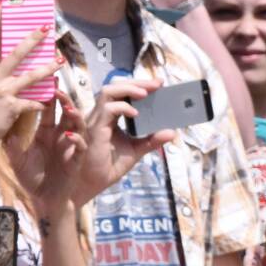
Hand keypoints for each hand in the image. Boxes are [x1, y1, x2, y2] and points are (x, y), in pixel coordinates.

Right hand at [0, 6, 63, 152]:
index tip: (0, 5)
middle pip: (15, 54)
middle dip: (32, 40)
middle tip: (46, 27)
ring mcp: (2, 91)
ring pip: (30, 76)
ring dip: (47, 67)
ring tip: (61, 61)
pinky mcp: (11, 107)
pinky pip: (32, 102)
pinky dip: (39, 102)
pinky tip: (45, 102)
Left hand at [12, 93, 88, 216]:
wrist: (44, 200)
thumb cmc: (32, 179)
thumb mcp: (18, 161)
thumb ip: (12, 147)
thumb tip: (6, 132)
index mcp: (47, 133)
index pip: (49, 111)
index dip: (49, 97)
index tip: (46, 82)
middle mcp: (61, 137)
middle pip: (66, 113)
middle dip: (64, 100)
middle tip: (58, 88)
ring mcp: (70, 147)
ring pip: (78, 126)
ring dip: (74, 115)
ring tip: (67, 108)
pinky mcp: (76, 160)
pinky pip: (80, 147)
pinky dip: (77, 140)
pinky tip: (69, 136)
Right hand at [73, 79, 176, 206]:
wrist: (92, 183)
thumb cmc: (109, 166)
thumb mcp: (136, 150)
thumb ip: (152, 140)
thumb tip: (172, 132)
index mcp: (110, 116)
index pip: (123, 93)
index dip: (139, 85)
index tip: (158, 84)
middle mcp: (101, 114)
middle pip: (116, 86)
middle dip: (137, 82)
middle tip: (157, 83)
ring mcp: (96, 119)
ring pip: (108, 91)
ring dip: (129, 88)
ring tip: (146, 92)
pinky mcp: (94, 128)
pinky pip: (107, 109)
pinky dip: (122, 107)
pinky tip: (136, 113)